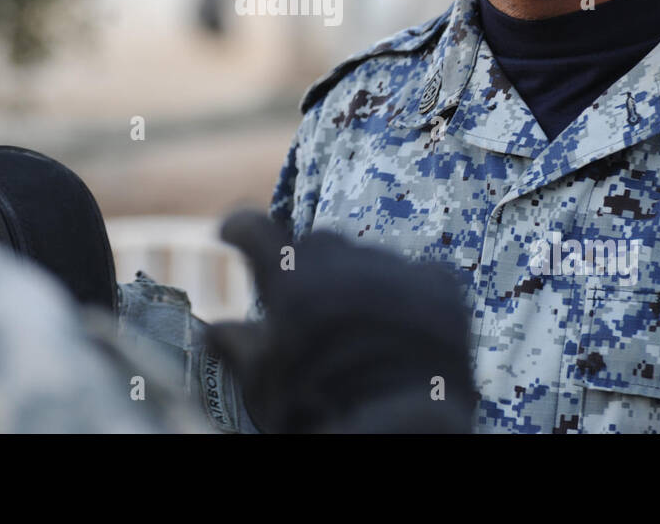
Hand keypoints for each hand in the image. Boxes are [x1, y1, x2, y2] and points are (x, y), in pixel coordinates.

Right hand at [207, 211, 475, 432]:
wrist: (399, 432)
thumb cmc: (319, 411)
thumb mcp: (264, 383)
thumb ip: (239, 344)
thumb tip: (218, 330)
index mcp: (290, 277)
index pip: (254, 227)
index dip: (241, 229)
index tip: (234, 234)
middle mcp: (342, 260)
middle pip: (315, 244)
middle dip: (305, 268)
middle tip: (307, 307)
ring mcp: (395, 269)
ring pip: (367, 260)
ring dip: (357, 283)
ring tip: (360, 328)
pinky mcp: (441, 286)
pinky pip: (416, 276)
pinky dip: (406, 295)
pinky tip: (402, 330)